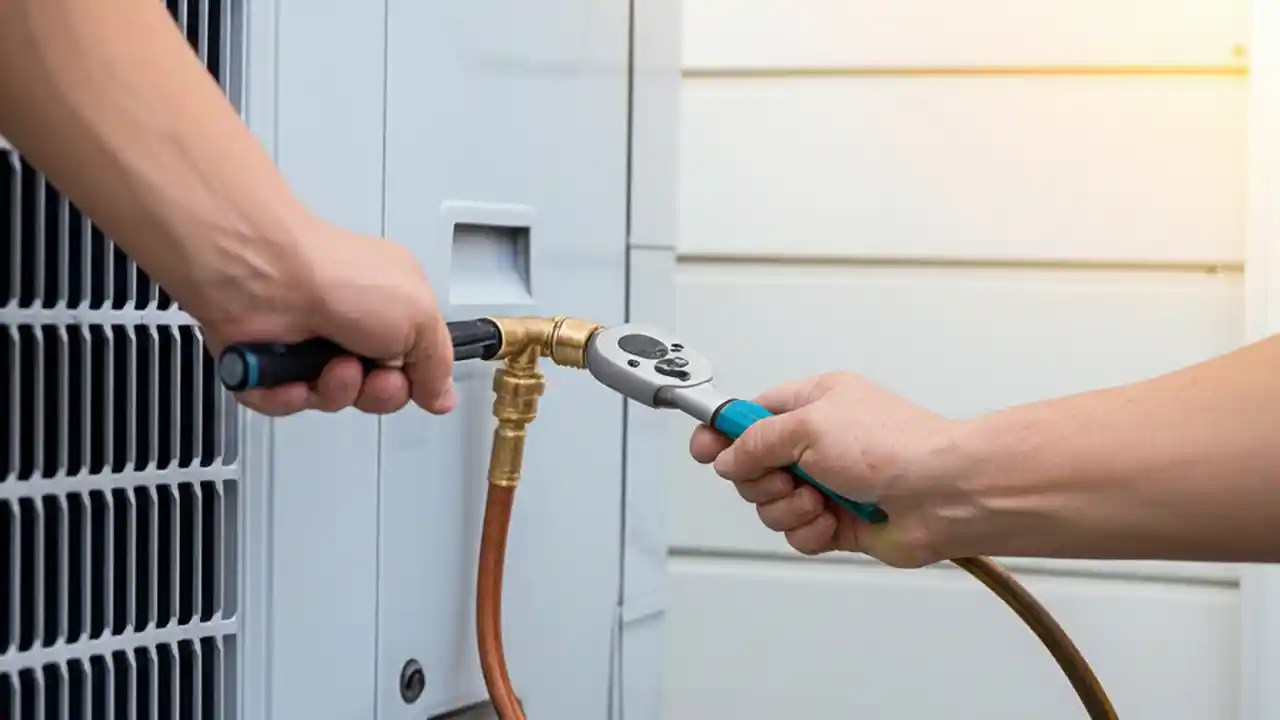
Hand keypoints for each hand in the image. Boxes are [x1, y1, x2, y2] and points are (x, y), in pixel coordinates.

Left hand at [180, 214, 454, 416]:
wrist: (265, 277)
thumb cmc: (337, 275)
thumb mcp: (420, 316)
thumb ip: (439, 363)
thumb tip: (442, 396)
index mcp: (390, 308)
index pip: (412, 364)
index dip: (415, 381)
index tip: (416, 379)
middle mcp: (349, 325)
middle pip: (375, 391)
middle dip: (379, 393)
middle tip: (375, 376)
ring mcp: (307, 345)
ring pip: (332, 400)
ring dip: (337, 391)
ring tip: (332, 366)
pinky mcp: (266, 365)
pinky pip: (285, 405)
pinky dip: (289, 398)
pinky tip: (293, 378)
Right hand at [689, 372, 959, 567]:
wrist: (943, 494)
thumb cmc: (895, 447)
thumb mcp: (808, 426)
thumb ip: (755, 440)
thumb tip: (727, 457)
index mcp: (811, 403)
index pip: (748, 415)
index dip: (720, 433)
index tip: (702, 448)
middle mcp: (817, 442)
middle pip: (751, 466)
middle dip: (761, 479)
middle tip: (785, 476)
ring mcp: (826, 483)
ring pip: (770, 504)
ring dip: (788, 507)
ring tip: (818, 500)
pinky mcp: (836, 521)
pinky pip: (796, 532)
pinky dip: (810, 530)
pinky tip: (833, 521)